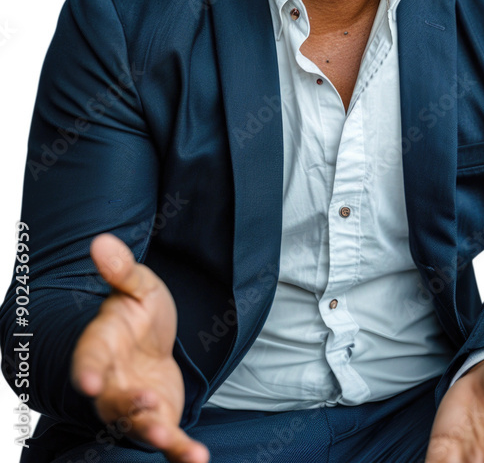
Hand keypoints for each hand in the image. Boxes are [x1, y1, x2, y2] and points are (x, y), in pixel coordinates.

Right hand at [70, 232, 209, 462]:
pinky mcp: (159, 421)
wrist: (155, 345)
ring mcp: (133, 406)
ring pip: (134, 424)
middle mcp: (113, 382)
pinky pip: (167, 441)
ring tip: (164, 434)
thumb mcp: (140, 287)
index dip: (87, 370)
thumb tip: (101, 241)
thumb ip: (122, 271)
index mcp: (104, 345)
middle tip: (146, 404)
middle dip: (125, 406)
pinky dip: (180, 452)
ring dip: (149, 431)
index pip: (89, 359)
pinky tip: (197, 459)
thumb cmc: (141, 314)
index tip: (88, 381)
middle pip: (111, 400)